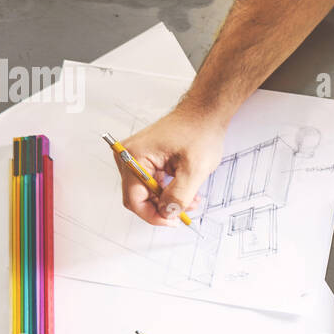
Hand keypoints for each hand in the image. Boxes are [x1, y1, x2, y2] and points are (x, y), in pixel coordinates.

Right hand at [116, 102, 226, 225]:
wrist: (204, 113)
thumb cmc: (199, 131)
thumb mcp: (194, 169)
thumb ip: (179, 195)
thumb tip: (167, 213)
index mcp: (134, 156)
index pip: (134, 199)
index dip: (153, 215)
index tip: (172, 220)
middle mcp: (129, 156)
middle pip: (139, 197)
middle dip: (163, 207)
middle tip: (186, 209)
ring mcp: (136, 157)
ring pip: (147, 192)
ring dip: (168, 199)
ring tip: (191, 198)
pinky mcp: (145, 158)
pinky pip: (152, 182)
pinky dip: (168, 190)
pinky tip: (186, 190)